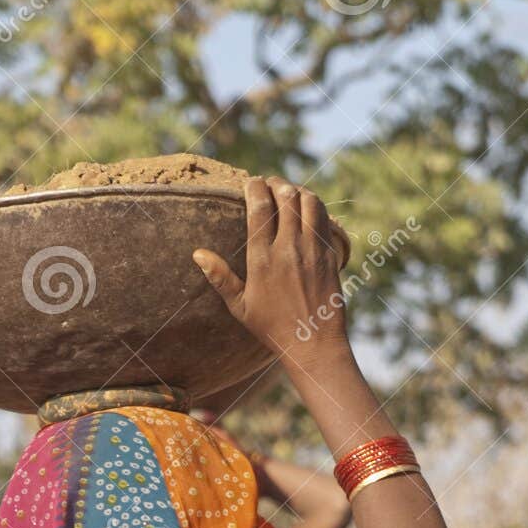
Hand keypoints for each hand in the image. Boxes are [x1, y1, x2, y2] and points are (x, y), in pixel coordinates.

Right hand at [193, 177, 347, 365]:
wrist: (313, 344)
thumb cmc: (272, 329)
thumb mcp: (240, 307)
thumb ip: (220, 277)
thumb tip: (197, 254)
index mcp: (262, 260)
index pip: (259, 208)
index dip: (254, 187)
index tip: (250, 182)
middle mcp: (289, 249)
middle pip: (286, 196)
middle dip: (276, 184)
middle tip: (269, 185)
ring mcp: (312, 250)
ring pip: (309, 201)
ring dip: (298, 191)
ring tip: (289, 193)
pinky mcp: (330, 255)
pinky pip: (324, 218)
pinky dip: (315, 206)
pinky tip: (307, 209)